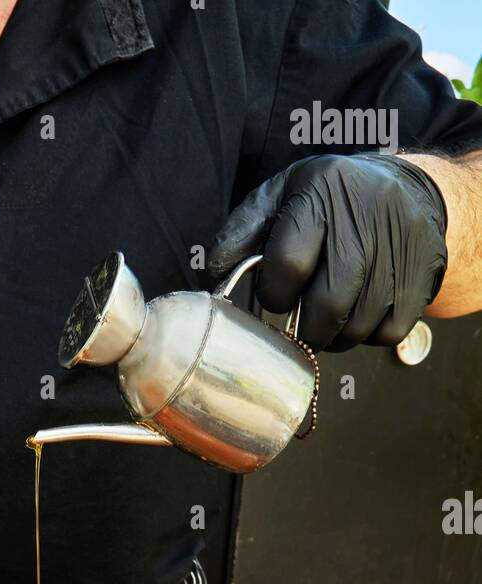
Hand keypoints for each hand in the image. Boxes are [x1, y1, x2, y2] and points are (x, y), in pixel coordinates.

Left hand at [208, 153, 447, 351]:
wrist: (408, 188)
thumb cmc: (331, 200)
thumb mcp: (284, 195)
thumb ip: (244, 230)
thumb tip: (216, 272)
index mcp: (321, 193)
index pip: (288, 264)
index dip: (275, 293)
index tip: (277, 295)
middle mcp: (365, 217)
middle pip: (328, 304)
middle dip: (307, 329)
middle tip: (301, 327)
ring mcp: (399, 246)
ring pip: (359, 324)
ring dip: (336, 337)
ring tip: (329, 321)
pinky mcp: (424, 272)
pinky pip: (390, 331)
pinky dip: (369, 336)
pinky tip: (360, 316)